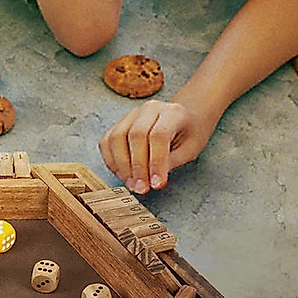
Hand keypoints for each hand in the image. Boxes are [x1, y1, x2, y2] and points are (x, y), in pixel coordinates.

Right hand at [98, 99, 218, 192]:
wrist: (183, 118)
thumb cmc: (189, 134)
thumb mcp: (191, 149)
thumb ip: (171, 162)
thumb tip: (152, 180)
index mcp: (172, 112)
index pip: (159, 136)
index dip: (156, 162)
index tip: (156, 184)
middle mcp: (149, 109)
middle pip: (135, 135)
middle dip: (137, 167)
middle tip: (142, 189)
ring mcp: (131, 115)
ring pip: (116, 138)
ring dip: (122, 166)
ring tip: (132, 184)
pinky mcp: (119, 124)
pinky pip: (106, 142)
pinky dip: (111, 161)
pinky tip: (122, 175)